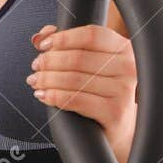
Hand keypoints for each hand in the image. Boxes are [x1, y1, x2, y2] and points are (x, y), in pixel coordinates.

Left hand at [28, 23, 137, 162]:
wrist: (118, 126)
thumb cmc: (100, 91)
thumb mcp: (89, 63)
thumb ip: (66, 44)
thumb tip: (41, 36)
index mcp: (123, 49)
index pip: (91, 35)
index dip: (63, 38)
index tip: (44, 45)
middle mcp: (127, 68)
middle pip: (78, 57)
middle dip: (49, 61)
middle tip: (36, 66)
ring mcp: (122, 91)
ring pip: (73, 79)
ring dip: (47, 79)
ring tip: (35, 81)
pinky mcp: (114, 112)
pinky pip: (75, 100)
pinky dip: (54, 96)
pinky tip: (43, 95)